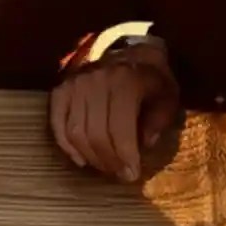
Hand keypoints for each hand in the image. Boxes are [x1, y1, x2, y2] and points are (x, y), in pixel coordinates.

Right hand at [50, 40, 180, 182]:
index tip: (132, 175)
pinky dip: (66, 145)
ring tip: (105, 168)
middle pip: (95, 134)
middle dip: (108, 161)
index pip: (120, 129)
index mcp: (126, 82)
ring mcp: (75, 84)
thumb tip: (143, 146)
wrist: (132, 50)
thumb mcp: (168, 95)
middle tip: (119, 174)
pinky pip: (57, 124)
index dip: (125, 156)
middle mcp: (97, 81)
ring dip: (90, 156)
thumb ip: (158, 121)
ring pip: (75, 132)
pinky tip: (81, 159)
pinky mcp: (61, 89)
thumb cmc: (153, 77)